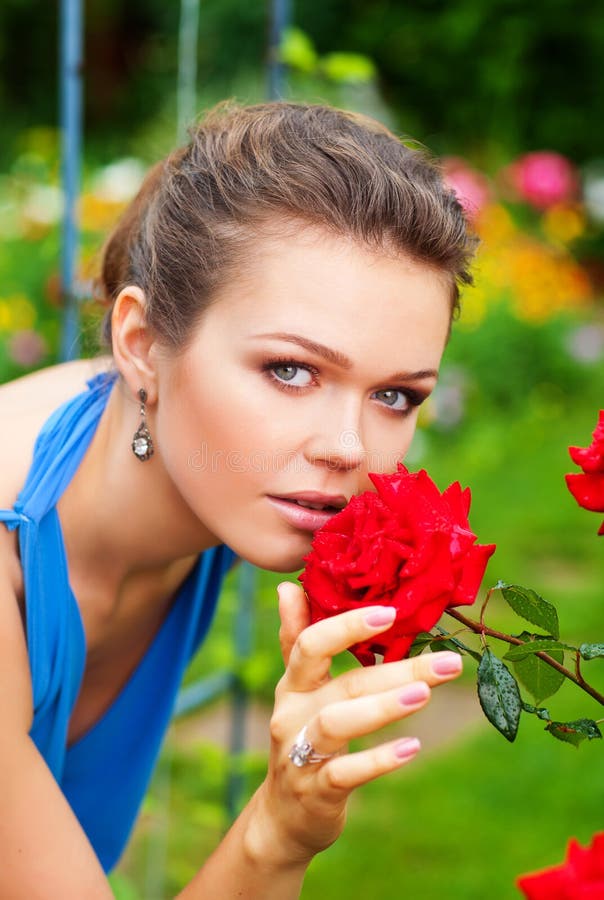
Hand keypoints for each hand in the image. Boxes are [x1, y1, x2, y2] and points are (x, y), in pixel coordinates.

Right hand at [251, 581, 463, 865]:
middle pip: (345, 683)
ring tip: (424, 694)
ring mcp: (300, 753)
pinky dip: (378, 760)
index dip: (348, 626)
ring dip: (383, 707)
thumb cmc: (302, 738)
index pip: (311, 644)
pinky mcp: (316, 791)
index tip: (391, 612)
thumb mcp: (297, 690)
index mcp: (293, 685)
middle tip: (448, 661)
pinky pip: (346, 772)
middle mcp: (292, 714)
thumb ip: (296, 639)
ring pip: (338, 723)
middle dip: (398, 669)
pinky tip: (412, 747)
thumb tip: (287, 586)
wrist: (284, 816)